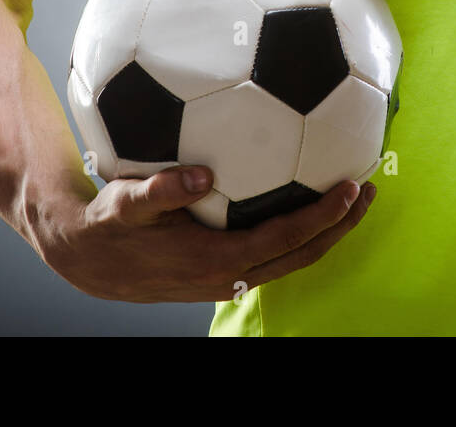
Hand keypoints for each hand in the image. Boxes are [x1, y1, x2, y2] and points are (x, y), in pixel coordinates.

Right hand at [33, 165, 376, 302]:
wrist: (86, 261)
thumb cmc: (107, 226)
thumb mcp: (126, 202)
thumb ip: (161, 188)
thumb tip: (199, 175)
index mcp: (216, 260)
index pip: (287, 238)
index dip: (324, 216)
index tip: (352, 188)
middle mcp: (229, 276)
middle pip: (302, 254)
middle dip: (341, 226)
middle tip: (369, 191)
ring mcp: (227, 279)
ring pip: (291, 259)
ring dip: (324, 232)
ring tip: (350, 198)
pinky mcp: (221, 274)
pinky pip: (273, 256)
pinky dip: (298, 234)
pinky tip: (303, 204)